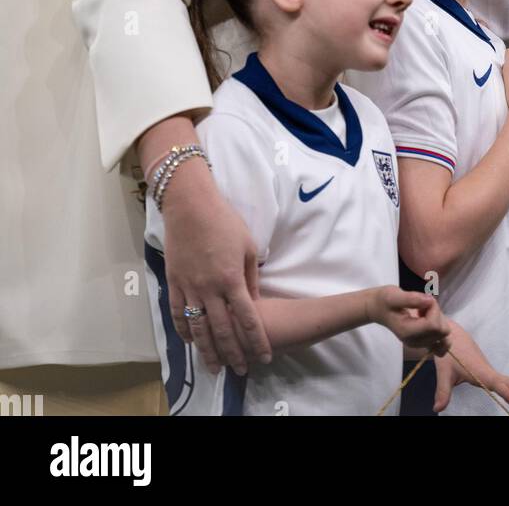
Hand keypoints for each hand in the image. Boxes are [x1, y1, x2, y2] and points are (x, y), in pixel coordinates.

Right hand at [162, 162, 271, 376]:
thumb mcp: (248, 245)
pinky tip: (190, 342)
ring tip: (214, 368)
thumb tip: (252, 302)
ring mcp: (189, 288)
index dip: (256, 340)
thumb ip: (250, 277)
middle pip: (223, 330)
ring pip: (198, 329)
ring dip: (207, 351)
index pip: (247, 318)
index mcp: (232, 279)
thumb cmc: (224, 221)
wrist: (190, 206)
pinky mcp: (174, 283)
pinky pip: (178, 314)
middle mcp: (210, 289)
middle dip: (234, 354)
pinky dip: (184, 331)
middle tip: (241, 370)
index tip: (265, 356)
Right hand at [371, 287, 450, 354]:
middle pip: (442, 330)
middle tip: (423, 304)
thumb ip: (412, 298)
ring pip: (444, 334)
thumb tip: (430, 300)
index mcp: (407, 332)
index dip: (434, 308)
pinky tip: (429, 320)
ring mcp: (420, 344)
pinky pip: (442, 344)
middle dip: (436, 313)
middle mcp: (415, 342)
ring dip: (438, 319)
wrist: (378, 308)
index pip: (433, 325)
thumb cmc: (385, 300)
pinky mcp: (423, 342)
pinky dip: (440, 330)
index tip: (424, 298)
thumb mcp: (394, 295)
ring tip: (424, 312)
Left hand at [432, 319, 508, 413]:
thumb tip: (437, 409)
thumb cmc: (448, 353)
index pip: (495, 382)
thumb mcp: (443, 371)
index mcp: (479, 371)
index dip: (505, 392)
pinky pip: (508, 382)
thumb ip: (442, 391)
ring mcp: (491, 371)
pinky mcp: (491, 373)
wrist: (452, 336)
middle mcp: (488, 371)